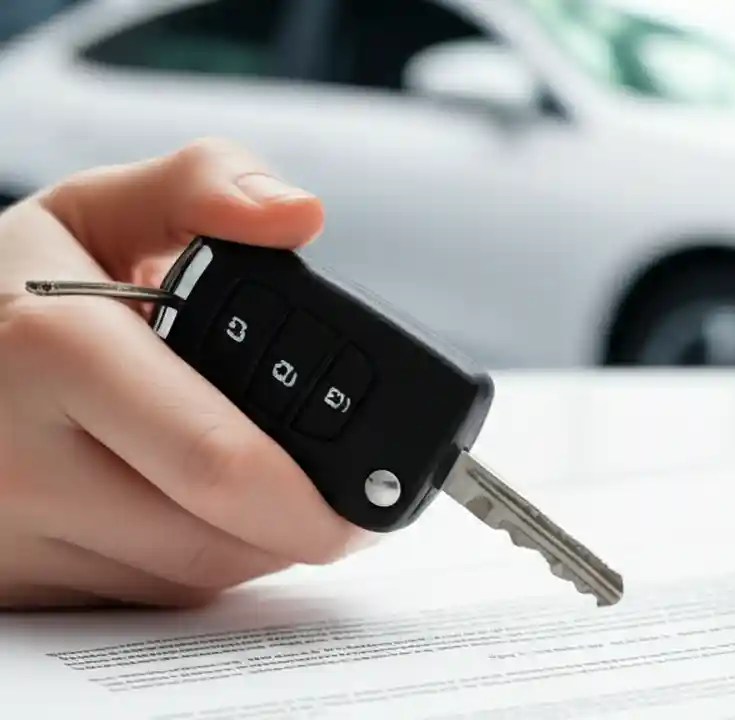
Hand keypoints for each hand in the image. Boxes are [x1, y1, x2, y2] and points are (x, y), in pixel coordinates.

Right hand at [0, 139, 369, 608]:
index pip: (222, 463)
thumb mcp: (102, 207)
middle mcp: (21, 459)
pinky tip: (190, 505)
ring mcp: (10, 534)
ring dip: (252, 545)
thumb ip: (207, 185)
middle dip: (303, 526)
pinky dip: (191, 562)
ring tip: (263, 481)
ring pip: (188, 578)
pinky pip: (143, 597)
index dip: (319, 495)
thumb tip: (300, 215)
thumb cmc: (16, 284)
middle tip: (349, 505)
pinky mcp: (13, 583)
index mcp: (54, 349)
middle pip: (219, 541)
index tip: (376, 494)